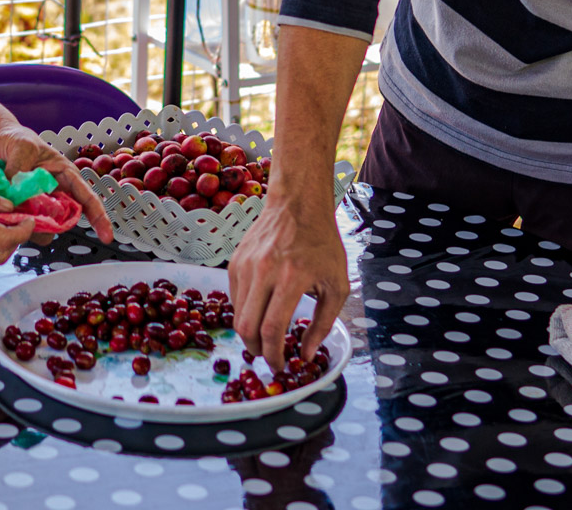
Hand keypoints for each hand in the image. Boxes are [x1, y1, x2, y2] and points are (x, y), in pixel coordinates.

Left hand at [0, 122, 112, 242]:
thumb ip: (20, 168)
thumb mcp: (22, 147)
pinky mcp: (27, 209)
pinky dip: (18, 222)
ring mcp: (42, 203)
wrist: (0, 141)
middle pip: (66, 218)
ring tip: (14, 213)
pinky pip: (27, 223)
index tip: (106, 236)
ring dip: (33, 226)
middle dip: (55, 226)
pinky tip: (5, 212)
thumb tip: (15, 191)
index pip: (87, 197)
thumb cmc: (18, 139)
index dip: (99, 217)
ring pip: (46, 226)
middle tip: (34, 223)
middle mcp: (57, 192)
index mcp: (66, 175)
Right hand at [228, 196, 348, 372]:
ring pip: (237, 315)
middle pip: (247, 327)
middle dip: (257, 350)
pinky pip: (235, 298)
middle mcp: (263, 271)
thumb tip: (305, 354)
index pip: (272, 329)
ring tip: (266, 336)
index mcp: (291, 277)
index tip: (281, 365)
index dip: (274, 355)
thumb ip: (323, 324)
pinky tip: (261, 311)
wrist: (297, 205)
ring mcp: (245, 265)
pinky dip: (246, 312)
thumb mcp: (336, 284)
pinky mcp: (235, 262)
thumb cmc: (322, 244)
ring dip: (250, 333)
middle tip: (270, 356)